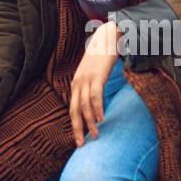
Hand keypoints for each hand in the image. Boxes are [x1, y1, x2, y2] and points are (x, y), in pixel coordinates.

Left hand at [70, 20, 118, 145]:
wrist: (107, 36)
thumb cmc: (103, 56)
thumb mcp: (94, 73)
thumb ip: (93, 86)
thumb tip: (96, 100)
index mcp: (76, 84)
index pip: (73, 109)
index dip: (75, 125)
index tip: (79, 139)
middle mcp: (78, 83)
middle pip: (75, 111)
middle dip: (77, 129)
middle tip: (81, 144)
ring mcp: (86, 79)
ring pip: (85, 106)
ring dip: (90, 122)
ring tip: (95, 134)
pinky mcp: (97, 76)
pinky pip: (95, 96)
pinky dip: (97, 108)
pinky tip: (101, 118)